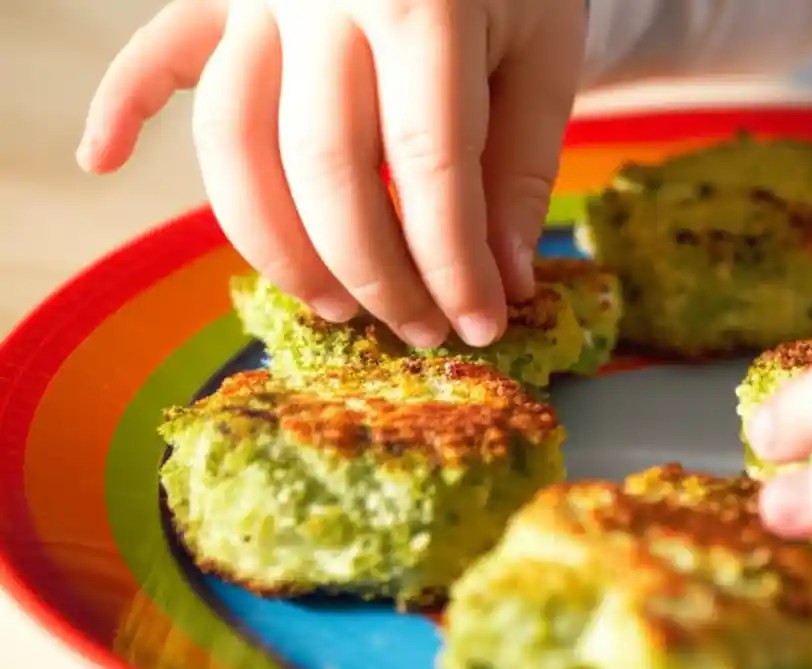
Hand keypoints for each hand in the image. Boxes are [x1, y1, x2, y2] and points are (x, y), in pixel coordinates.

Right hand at [77, 0, 584, 346]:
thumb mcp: (543, 55)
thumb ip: (521, 167)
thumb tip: (504, 283)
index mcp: (423, 3)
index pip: (428, 169)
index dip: (454, 266)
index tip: (477, 327)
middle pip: (325, 170)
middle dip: (374, 272)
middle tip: (416, 328)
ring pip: (236, 141)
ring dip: (275, 242)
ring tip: (332, 302)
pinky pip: (154, 49)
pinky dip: (121, 105)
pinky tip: (104, 160)